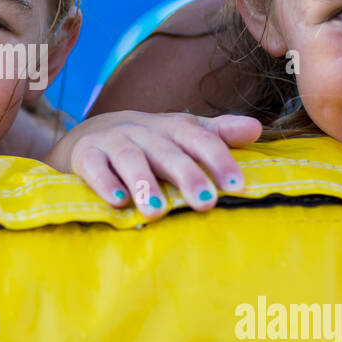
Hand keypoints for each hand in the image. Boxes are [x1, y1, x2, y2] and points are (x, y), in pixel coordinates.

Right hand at [46, 111, 261, 218]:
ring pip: (131, 159)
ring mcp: (113, 141)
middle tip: (206, 203)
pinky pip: (94, 167)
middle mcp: (144, 131)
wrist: (90, 136)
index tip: (236, 187)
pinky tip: (117, 203)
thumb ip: (218, 134)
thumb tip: (256, 129)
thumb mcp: (182, 136)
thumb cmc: (149, 144)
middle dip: (187, 176)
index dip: (219, 161)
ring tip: (157, 212)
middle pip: (168, 152)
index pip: (200, 139)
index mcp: (173, 128)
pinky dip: (105, 183)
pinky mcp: (85, 155)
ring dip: (144, 184)